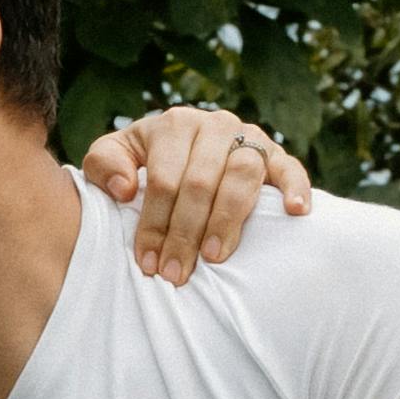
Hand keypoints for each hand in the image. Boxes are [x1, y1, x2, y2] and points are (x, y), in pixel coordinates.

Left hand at [79, 105, 315, 281]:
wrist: (184, 146)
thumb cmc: (144, 161)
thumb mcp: (114, 156)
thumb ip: (104, 165)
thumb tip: (125, 189)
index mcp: (174, 125)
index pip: (164, 179)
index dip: (155, 224)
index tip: (149, 263)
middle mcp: (214, 125)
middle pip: (201, 183)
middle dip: (186, 234)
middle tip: (177, 273)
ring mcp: (248, 137)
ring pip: (241, 176)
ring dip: (227, 220)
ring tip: (215, 257)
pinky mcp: (276, 154)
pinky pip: (290, 167)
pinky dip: (295, 187)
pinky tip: (295, 212)